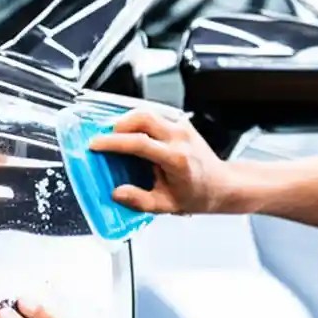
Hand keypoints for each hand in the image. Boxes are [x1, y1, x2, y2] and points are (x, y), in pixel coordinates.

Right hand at [88, 109, 235, 215]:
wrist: (221, 184)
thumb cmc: (197, 195)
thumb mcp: (167, 206)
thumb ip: (140, 201)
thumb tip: (117, 193)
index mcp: (176, 159)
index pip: (140, 143)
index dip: (114, 142)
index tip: (96, 144)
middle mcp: (179, 138)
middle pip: (143, 118)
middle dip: (118, 124)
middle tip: (105, 138)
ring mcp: (182, 127)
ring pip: (148, 112)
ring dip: (128, 120)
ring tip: (117, 135)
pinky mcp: (180, 123)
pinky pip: (155, 115)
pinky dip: (139, 121)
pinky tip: (132, 133)